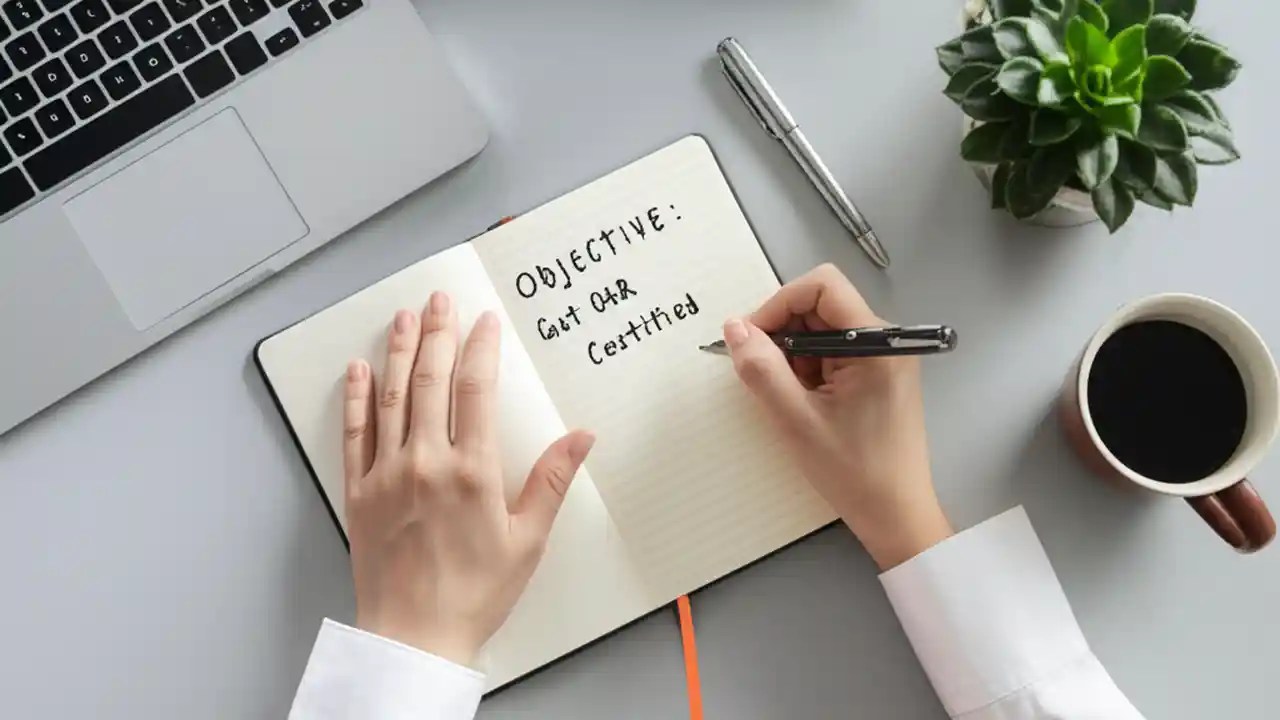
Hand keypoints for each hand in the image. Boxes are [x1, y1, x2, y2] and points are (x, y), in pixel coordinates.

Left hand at [342, 292, 594, 664]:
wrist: (414, 637)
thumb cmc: (475, 594)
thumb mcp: (528, 539)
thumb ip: (551, 480)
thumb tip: (581, 437)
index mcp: (472, 472)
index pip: (476, 390)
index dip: (481, 348)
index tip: (486, 322)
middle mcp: (426, 463)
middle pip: (429, 381)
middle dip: (437, 334)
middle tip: (441, 301)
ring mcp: (387, 475)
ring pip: (390, 398)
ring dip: (397, 352)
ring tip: (404, 317)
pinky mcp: (359, 493)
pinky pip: (355, 434)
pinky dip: (356, 398)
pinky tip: (358, 370)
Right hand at [722, 264, 951, 569]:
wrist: (896, 516)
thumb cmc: (851, 471)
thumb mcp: (795, 421)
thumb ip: (761, 369)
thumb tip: (733, 327)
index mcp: (876, 343)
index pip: (821, 286)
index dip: (778, 304)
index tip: (752, 341)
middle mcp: (886, 340)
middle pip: (821, 306)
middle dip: (784, 335)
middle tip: (766, 378)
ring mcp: (884, 358)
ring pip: (823, 331)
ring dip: (794, 357)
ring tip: (791, 400)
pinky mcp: (878, 376)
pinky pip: (833, 353)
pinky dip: (809, 371)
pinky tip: (806, 405)